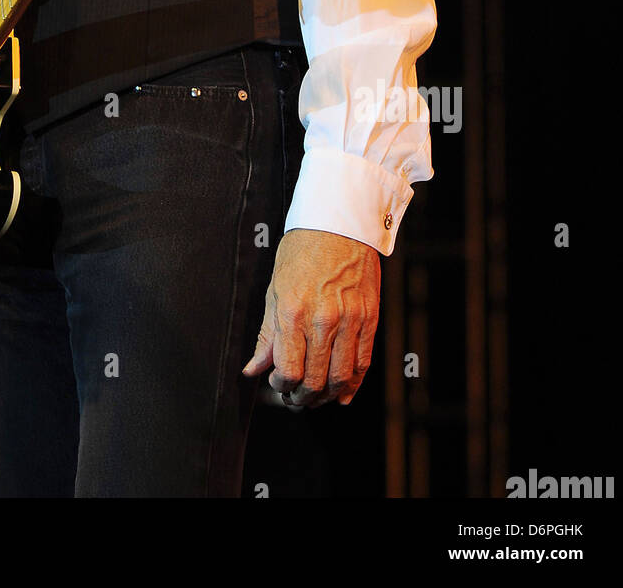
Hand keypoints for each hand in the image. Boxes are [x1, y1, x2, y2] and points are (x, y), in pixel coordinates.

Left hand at [242, 227, 379, 409]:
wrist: (338, 225)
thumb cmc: (302, 252)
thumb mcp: (274, 290)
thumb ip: (266, 335)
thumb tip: (253, 369)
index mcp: (293, 312)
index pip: (288, 370)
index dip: (280, 386)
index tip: (277, 383)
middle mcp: (323, 320)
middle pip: (315, 380)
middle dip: (301, 397)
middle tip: (294, 398)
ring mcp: (350, 321)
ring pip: (340, 378)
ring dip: (326, 396)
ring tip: (315, 397)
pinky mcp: (370, 319)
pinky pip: (363, 363)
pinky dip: (352, 384)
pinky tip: (343, 392)